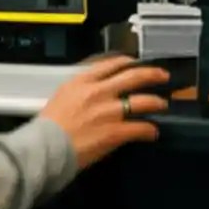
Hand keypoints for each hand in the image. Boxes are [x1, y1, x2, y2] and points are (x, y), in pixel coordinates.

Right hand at [39, 56, 169, 168]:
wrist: (45, 147)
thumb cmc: (49, 125)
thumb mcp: (62, 95)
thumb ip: (80, 88)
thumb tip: (94, 88)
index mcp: (82, 81)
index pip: (111, 64)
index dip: (128, 62)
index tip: (135, 63)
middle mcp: (99, 92)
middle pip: (133, 76)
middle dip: (151, 74)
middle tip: (162, 76)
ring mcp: (109, 111)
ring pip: (142, 101)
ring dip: (156, 102)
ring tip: (162, 104)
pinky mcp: (115, 132)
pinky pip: (140, 127)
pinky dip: (149, 130)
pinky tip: (153, 132)